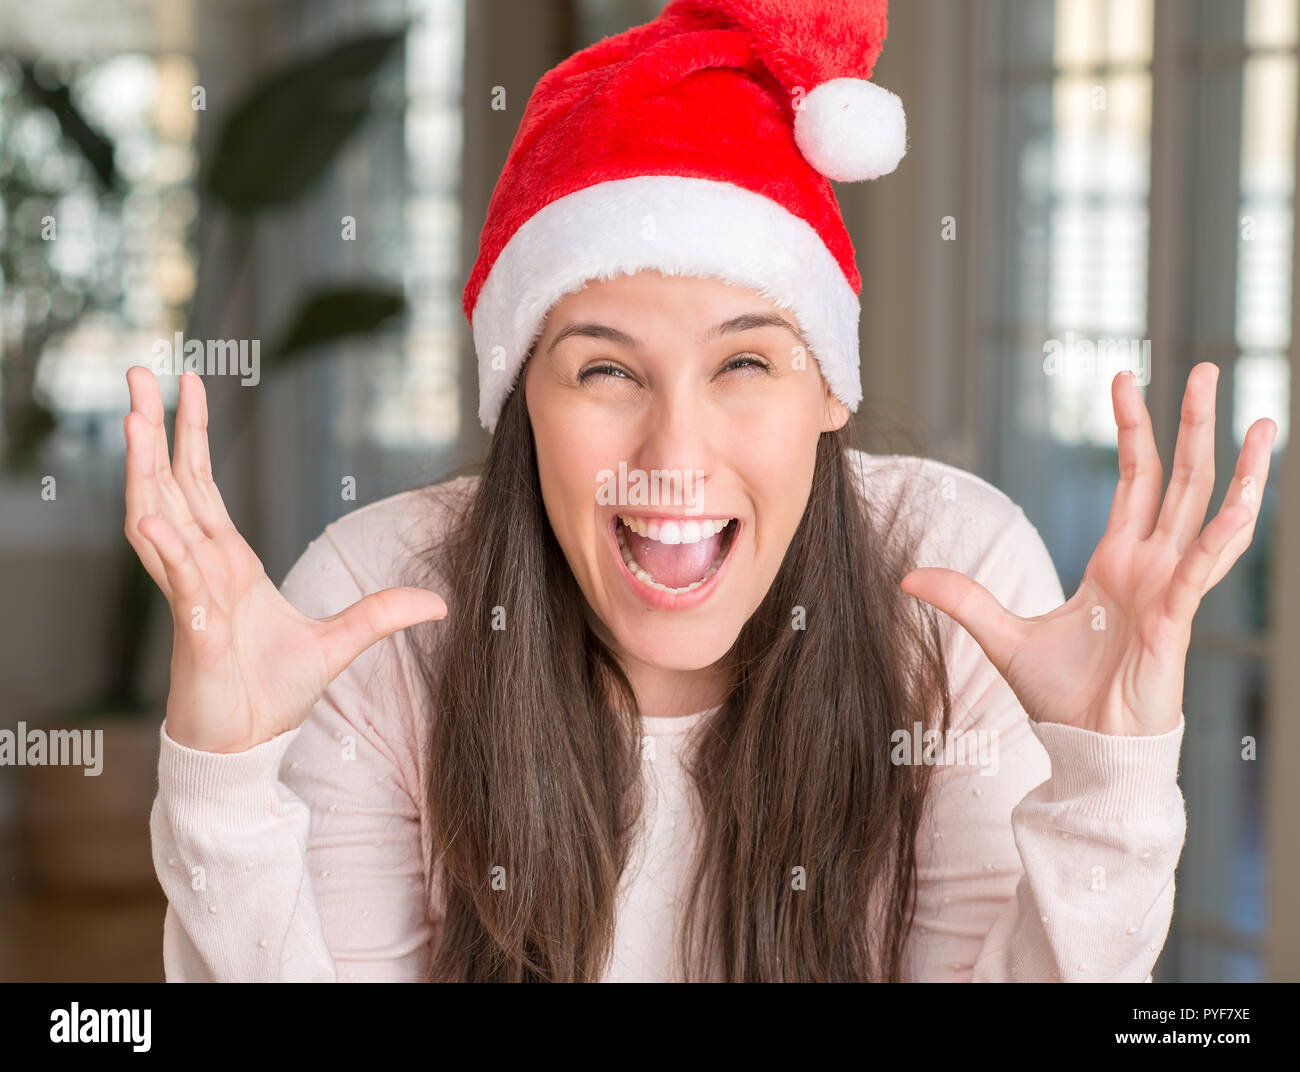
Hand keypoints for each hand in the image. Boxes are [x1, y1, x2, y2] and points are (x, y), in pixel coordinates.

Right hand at [124, 367, 446, 752]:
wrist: (248, 746)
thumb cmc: (273, 693)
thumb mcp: (339, 643)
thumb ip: (382, 614)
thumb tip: (438, 601)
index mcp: (227, 562)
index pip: (201, 485)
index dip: (189, 436)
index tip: (187, 385)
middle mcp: (202, 569)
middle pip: (168, 485)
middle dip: (151, 429)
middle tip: (136, 371)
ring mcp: (193, 598)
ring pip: (156, 522)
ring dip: (143, 472)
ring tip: (130, 420)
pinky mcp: (195, 635)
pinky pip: (181, 586)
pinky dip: (168, 553)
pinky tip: (156, 520)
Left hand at [900, 363, 1276, 736]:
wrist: (1085, 749)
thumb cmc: (1062, 697)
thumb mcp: (1003, 637)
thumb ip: (964, 598)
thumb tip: (909, 575)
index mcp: (1116, 560)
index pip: (1134, 479)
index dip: (1133, 429)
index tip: (1124, 379)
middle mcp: (1150, 565)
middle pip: (1179, 479)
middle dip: (1193, 424)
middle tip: (1210, 369)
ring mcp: (1168, 589)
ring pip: (1208, 514)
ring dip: (1234, 468)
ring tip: (1259, 420)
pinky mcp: (1174, 621)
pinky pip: (1204, 570)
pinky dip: (1222, 536)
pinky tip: (1242, 499)